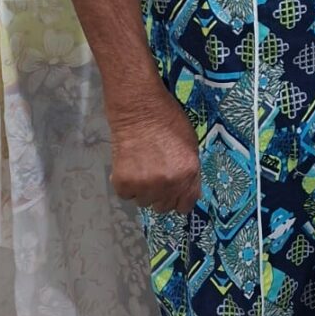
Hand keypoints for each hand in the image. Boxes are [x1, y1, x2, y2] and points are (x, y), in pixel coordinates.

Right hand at [109, 90, 201, 213]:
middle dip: (160, 194)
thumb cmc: (168, 120)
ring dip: (143, 189)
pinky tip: (130, 165)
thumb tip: (185, 189)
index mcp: (188, 172)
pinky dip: (126, 184)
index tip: (174, 193)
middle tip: (155, 175)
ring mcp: (145, 185)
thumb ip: (189, 171)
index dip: (179, 199)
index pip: (186, 205)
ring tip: (142, 166)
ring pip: (144, 202)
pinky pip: (126, 195)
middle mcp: (169, 183)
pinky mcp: (124, 183)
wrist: (139, 109)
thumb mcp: (190, 145)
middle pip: (163, 206)